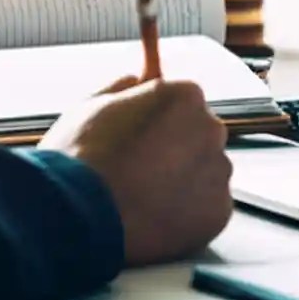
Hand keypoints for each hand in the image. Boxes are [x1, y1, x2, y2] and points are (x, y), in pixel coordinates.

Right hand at [40, 76, 233, 265]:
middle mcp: (211, 129)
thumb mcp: (92, 106)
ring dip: (183, 184)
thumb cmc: (81, 158)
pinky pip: (207, 208)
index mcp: (185, 96)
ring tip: (144, 199)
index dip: (157, 123)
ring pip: (205, 174)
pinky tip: (155, 218)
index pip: (183, 103)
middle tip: (140, 172)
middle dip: (175, 152)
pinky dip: (188, 215)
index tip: (140, 140)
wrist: (79, 216)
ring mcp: (218, 171)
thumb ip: (122, 89)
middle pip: (198, 137)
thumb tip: (133, 81)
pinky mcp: (219, 211)